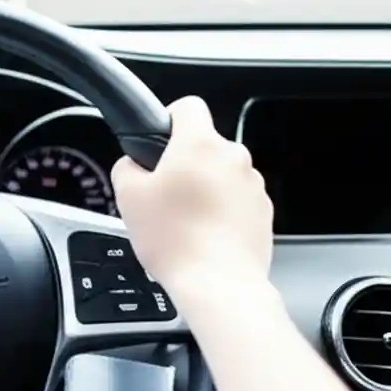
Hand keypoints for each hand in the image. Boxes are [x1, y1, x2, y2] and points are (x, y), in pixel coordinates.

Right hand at [111, 96, 272, 303]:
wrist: (218, 284)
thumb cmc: (176, 241)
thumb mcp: (128, 196)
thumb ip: (127, 167)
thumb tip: (133, 165)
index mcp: (200, 144)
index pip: (188, 106)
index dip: (169, 119)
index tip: (159, 142)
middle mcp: (233, 157)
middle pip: (204, 144)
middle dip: (184, 163)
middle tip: (162, 193)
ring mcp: (253, 184)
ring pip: (221, 173)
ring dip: (204, 187)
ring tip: (184, 220)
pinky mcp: (263, 211)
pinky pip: (237, 198)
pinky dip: (222, 210)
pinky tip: (204, 234)